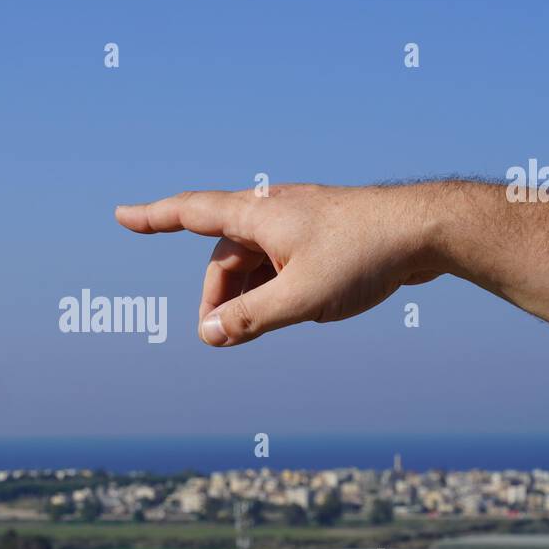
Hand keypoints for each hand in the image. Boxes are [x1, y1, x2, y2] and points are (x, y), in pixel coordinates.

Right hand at [115, 184, 446, 345]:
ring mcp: (298, 221)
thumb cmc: (364, 255)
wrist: (428, 230)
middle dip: (217, 296)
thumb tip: (208, 334)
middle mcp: (272, 211)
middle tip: (219, 337)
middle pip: (224, 256)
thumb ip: (250, 319)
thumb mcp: (301, 298)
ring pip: (255, 262)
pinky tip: (308, 307)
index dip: (152, 217)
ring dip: (252, 296)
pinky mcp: (321, 234)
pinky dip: (278, 287)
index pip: (189, 213)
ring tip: (277, 322)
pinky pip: (282, 262)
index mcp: (258, 214)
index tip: (121, 215)